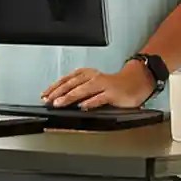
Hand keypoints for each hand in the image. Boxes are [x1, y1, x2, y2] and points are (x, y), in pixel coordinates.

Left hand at [41, 63, 155, 108]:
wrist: (136, 82)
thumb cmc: (113, 85)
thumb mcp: (93, 84)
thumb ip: (78, 90)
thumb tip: (59, 99)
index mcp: (86, 74)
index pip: (67, 79)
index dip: (54, 87)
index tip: (44, 95)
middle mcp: (94, 77)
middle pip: (72, 84)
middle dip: (58, 92)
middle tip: (48, 100)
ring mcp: (103, 85)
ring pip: (83, 90)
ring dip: (70, 96)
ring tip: (59, 103)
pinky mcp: (113, 93)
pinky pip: (100, 98)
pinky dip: (90, 102)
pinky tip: (82, 106)